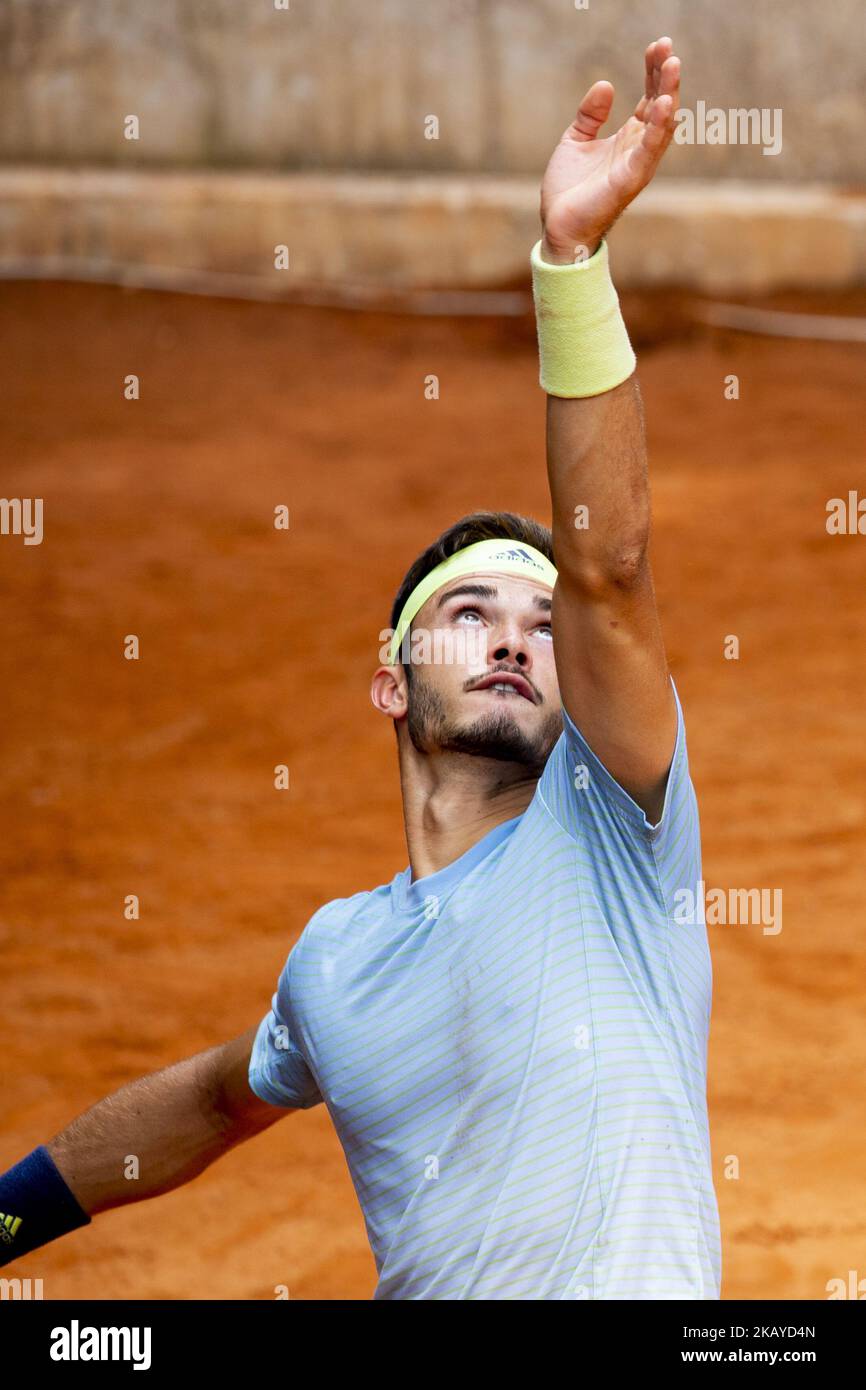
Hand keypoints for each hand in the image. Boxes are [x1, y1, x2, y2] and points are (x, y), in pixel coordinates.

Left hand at [540, 36, 679, 263]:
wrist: (558, 226)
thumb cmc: (569, 191)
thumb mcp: (575, 141)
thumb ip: (590, 115)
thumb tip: (606, 85)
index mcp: (628, 139)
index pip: (649, 97)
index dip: (654, 71)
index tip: (657, 46)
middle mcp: (639, 150)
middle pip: (661, 106)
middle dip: (665, 76)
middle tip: (667, 47)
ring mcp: (637, 165)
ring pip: (663, 125)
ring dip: (669, 94)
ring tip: (673, 66)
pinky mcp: (630, 180)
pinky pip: (649, 150)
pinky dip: (659, 127)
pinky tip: (663, 103)